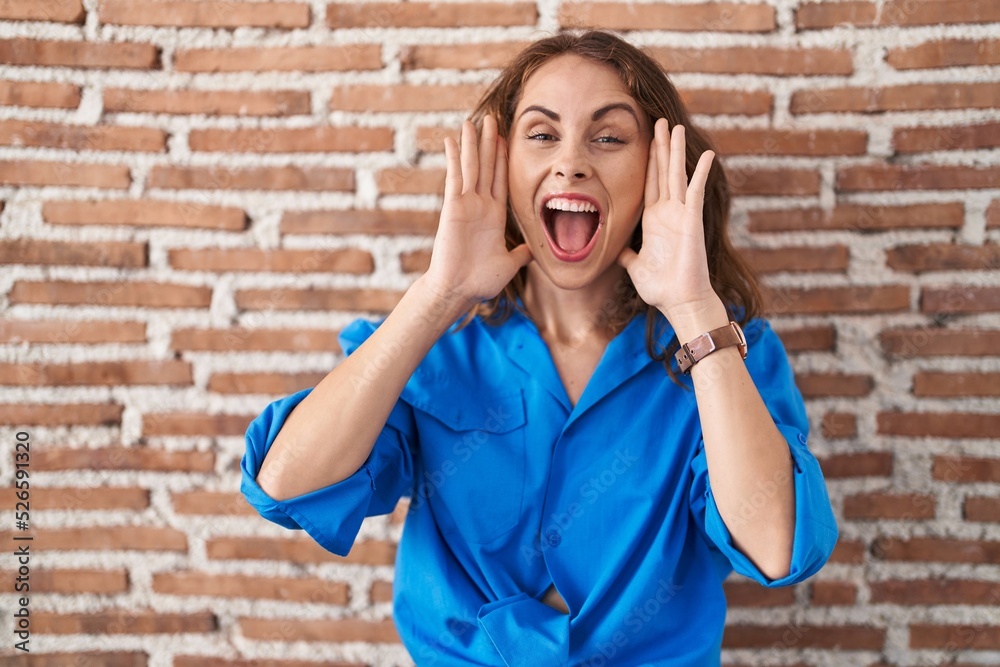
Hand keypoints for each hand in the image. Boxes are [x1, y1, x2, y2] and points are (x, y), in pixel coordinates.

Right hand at [423, 116, 531, 304]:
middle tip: (492, 118)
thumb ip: (521, 253)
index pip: (500, 179)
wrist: (459, 291)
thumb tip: (535, 251)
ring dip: (473, 143)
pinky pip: (455, 177)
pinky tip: (453, 140)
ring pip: (472, 166)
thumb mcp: (509, 264)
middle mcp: (480, 205)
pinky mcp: (453, 207)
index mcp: (494, 215)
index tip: (505, 138)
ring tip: (474, 121)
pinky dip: (455, 158)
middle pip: (486, 166)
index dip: (503, 158)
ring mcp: (466, 204)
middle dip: (489, 142)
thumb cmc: (480, 282)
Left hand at [617, 120, 723, 329]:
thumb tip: (618, 250)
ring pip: (676, 175)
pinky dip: (700, 173)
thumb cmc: (660, 287)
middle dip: (660, 146)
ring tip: (675, 127)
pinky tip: (707, 155)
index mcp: (653, 220)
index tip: (647, 139)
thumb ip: (627, 255)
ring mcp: (681, 214)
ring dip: (675, 151)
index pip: (650, 182)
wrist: (679, 301)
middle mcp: (668, 212)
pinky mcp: (691, 220)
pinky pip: (696, 192)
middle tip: (659, 121)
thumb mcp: (635, 267)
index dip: (649, 161)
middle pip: (662, 171)